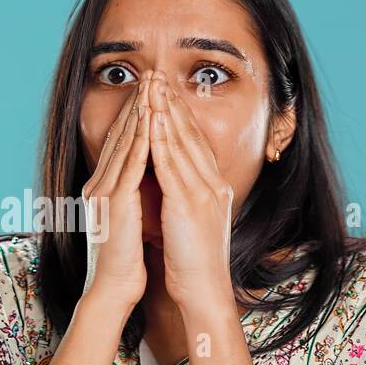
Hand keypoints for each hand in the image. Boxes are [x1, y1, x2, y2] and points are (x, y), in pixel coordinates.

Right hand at [80, 71, 156, 313]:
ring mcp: (105, 192)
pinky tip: (151, 120)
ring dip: (139, 112)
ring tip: (152, 85)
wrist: (112, 289)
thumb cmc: (123, 261)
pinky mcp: (115, 203)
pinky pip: (131, 164)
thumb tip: (144, 180)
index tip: (149, 90)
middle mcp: (99, 184)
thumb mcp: (127, 219)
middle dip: (136, 103)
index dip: (134, 114)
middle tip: (151, 73)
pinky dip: (142, 140)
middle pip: (119, 134)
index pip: (120, 142)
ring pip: (124, 143)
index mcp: (103, 187)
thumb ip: (131, 195)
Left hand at [147, 77, 236, 312]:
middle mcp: (212, 184)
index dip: (180, 114)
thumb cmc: (192, 262)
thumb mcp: (190, 221)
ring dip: (166, 113)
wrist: (204, 291)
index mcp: (213, 188)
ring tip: (153, 86)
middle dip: (173, 102)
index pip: (194, 141)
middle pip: (190, 134)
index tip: (165, 90)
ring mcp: (203, 192)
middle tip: (158, 74)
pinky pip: (172, 166)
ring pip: (182, 143)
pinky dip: (162, 141)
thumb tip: (169, 183)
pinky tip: (152, 122)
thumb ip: (183, 197)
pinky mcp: (189, 204)